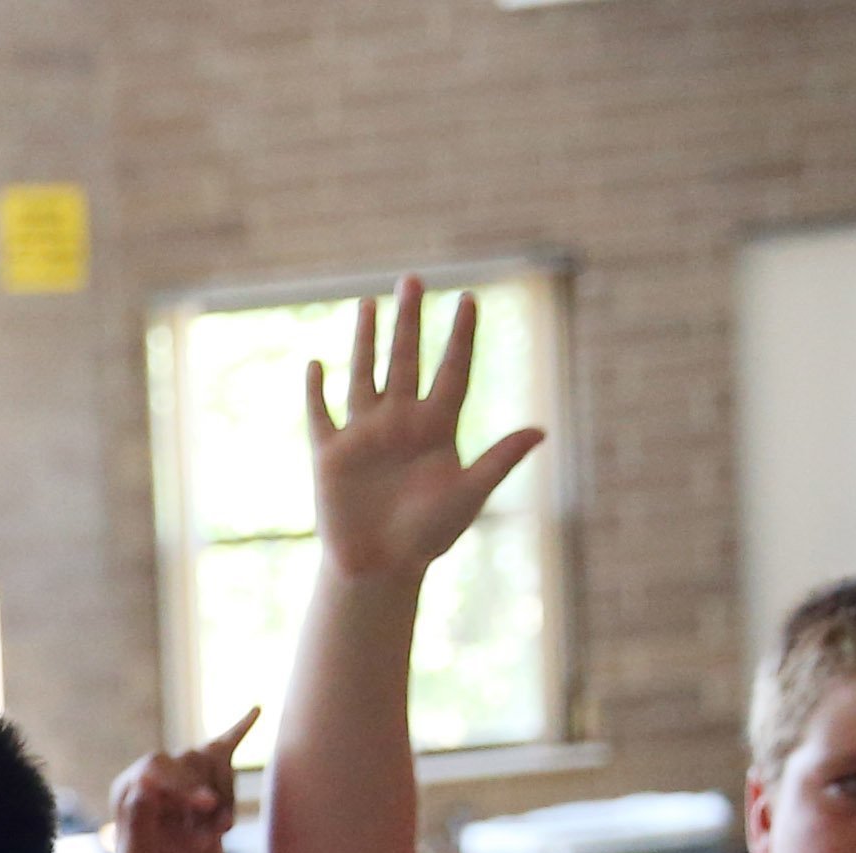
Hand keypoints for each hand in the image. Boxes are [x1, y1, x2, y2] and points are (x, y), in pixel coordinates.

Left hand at [100, 711, 254, 852]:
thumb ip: (139, 819)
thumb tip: (144, 782)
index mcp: (131, 790)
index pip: (157, 765)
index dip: (184, 782)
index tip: (204, 805)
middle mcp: (155, 780)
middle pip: (192, 760)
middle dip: (209, 794)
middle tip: (213, 832)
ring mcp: (184, 782)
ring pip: (216, 763)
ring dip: (226, 797)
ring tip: (219, 833)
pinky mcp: (210, 787)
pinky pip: (225, 750)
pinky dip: (240, 730)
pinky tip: (254, 711)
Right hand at [304, 274, 545, 584]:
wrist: (380, 569)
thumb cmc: (428, 536)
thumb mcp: (468, 496)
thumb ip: (498, 460)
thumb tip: (540, 430)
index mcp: (437, 428)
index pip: (451, 370)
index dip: (461, 337)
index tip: (469, 300)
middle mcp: (401, 422)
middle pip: (407, 359)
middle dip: (410, 320)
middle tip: (413, 280)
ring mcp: (365, 435)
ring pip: (365, 374)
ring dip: (366, 340)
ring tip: (368, 303)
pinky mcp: (330, 455)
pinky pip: (321, 415)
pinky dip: (316, 391)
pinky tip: (315, 364)